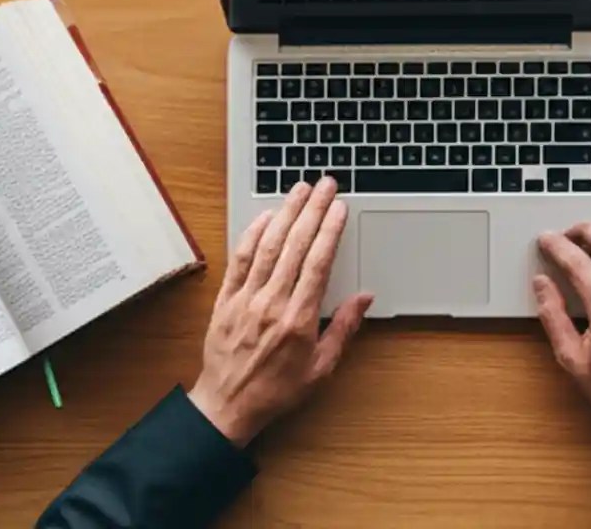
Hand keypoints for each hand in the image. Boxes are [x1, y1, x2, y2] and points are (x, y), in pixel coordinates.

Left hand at [188, 178, 372, 445]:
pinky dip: (252, 234)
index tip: (339, 208)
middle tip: (325, 185)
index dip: (330, 230)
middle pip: (295, 245)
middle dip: (312, 210)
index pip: (318, 263)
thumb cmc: (277, 391)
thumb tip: (364, 298)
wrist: (228, 405)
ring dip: (285, 213)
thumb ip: (343, 329)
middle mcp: (272, 303)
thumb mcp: (321, 368)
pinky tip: (265, 216)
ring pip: (268, 245)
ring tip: (298, 190)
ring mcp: (246, 298)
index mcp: (299, 320)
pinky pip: (239, 259)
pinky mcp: (225, 299)